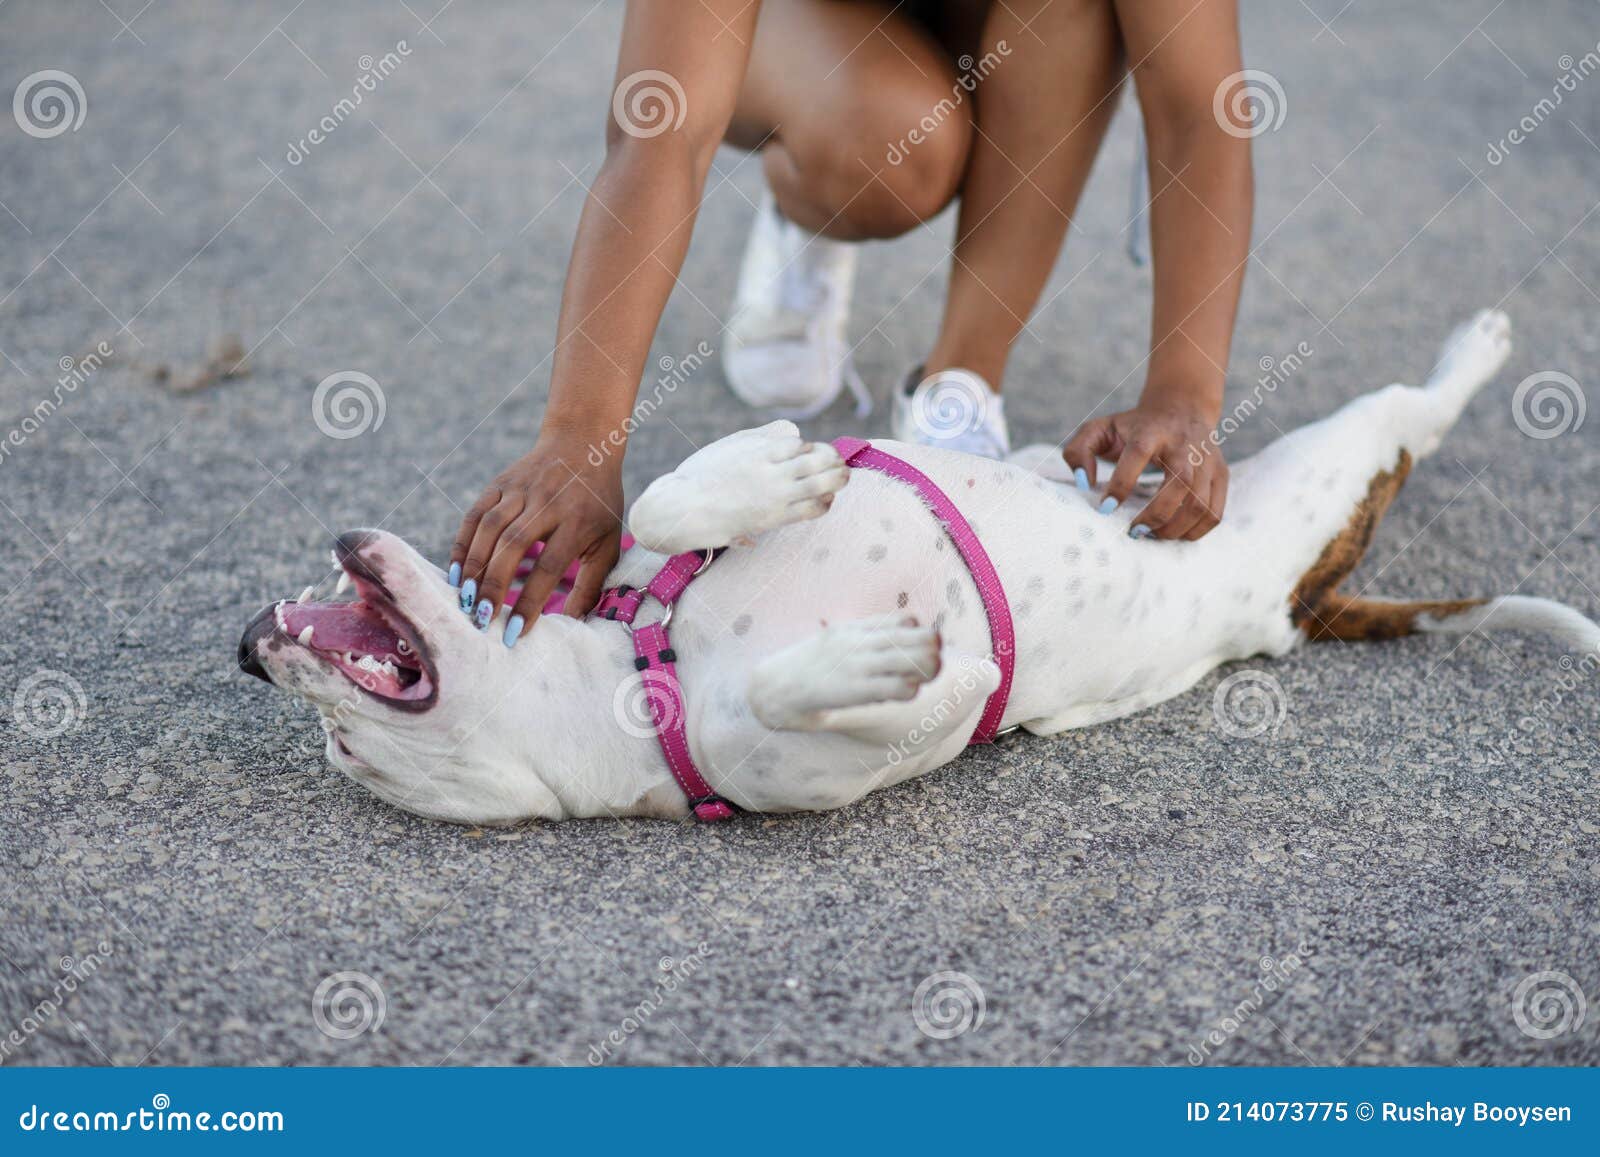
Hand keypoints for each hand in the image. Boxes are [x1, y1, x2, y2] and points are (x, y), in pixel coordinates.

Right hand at [449, 436, 623, 643]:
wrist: (584, 442)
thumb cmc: (598, 502)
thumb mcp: (608, 541)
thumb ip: (592, 584)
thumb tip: (573, 625)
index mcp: (577, 521)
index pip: (550, 566)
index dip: (531, 600)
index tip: (516, 632)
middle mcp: (547, 503)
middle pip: (514, 546)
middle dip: (495, 586)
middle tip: (481, 620)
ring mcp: (521, 490)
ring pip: (489, 529)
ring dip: (473, 567)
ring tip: (464, 601)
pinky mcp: (500, 483)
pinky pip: (475, 515)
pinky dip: (461, 544)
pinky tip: (454, 572)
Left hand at [1062, 401, 1227, 540]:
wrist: (1182, 407)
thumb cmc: (1133, 427)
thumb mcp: (1100, 429)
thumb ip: (1078, 451)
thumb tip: (1082, 483)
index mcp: (1151, 430)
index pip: (1139, 453)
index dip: (1122, 482)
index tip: (1105, 508)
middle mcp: (1184, 444)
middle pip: (1180, 482)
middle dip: (1156, 515)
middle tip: (1134, 532)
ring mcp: (1207, 459)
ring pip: (1199, 502)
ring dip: (1175, 528)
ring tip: (1151, 535)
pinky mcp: (1220, 474)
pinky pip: (1215, 512)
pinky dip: (1195, 531)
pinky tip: (1173, 534)